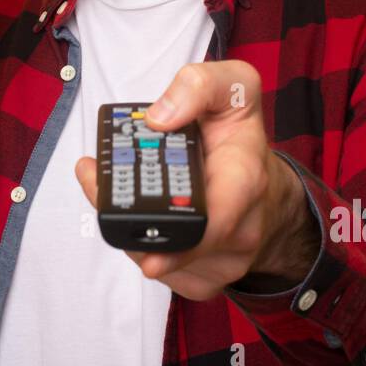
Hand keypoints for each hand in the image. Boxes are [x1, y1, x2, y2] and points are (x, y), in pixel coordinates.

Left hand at [74, 60, 317, 300]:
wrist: (267, 189)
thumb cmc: (241, 139)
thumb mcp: (235, 87)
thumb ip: (199, 86)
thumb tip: (158, 117)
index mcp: (246, 181)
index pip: (217, 222)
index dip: (183, 245)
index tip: (151, 257)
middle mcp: (241, 229)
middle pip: (173, 246)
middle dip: (129, 222)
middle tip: (98, 180)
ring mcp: (225, 261)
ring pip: (159, 261)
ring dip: (129, 230)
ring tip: (115, 188)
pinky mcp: (207, 279)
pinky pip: (163, 273)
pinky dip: (141, 245)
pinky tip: (138, 216)